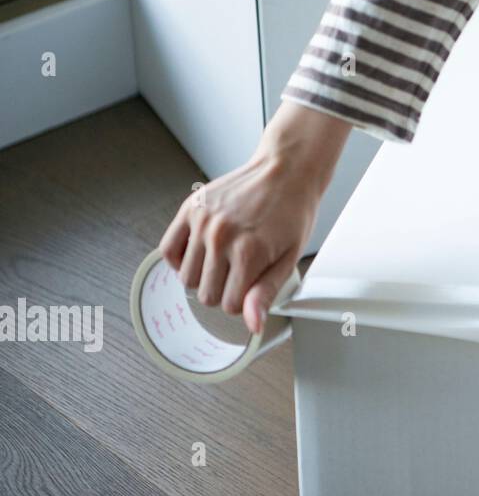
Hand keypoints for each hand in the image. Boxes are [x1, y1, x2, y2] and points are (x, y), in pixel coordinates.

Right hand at [158, 103, 350, 333]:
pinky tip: (201, 253)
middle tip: (240, 271)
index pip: (229, 305)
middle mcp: (221, 237)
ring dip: (203, 276)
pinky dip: (181, 259)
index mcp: (249, 252)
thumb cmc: (293, 213)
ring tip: (224, 259)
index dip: (242, 301)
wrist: (287, 170)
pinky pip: (168, 250)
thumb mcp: (290, 257)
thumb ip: (266, 292)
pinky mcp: (190, 209)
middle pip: (205, 294)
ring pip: (186, 278)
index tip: (252, 285)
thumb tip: (252, 325)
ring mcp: (202, 222)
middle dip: (223, 290)